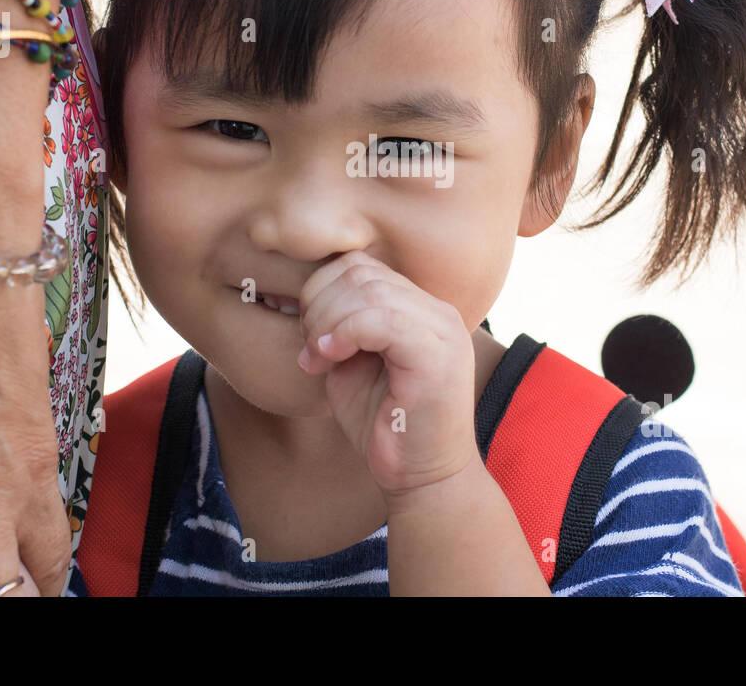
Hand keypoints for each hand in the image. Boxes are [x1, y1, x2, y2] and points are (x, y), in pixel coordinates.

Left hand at [296, 251, 478, 500]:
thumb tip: (303, 295)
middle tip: (311, 349)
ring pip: (369, 291)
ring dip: (328, 322)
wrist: (421, 479)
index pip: (361, 265)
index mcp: (420, 308)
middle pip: (361, 272)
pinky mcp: (439, 356)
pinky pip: (382, 320)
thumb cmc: (384, 425)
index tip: (309, 337)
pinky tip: (330, 358)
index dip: (321, 290)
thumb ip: (339, 325)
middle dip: (319, 305)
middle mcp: (437, 311)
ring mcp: (443, 331)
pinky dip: (344, 333)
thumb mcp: (352, 363)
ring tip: (319, 359)